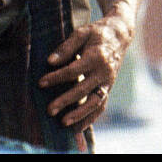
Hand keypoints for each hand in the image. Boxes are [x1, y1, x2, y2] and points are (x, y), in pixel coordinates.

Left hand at [38, 12, 132, 131]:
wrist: (121, 35)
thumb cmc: (97, 33)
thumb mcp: (82, 33)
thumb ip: (66, 47)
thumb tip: (50, 61)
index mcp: (97, 56)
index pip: (74, 71)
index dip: (57, 77)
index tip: (41, 83)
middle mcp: (104, 72)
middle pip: (83, 90)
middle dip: (65, 101)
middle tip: (49, 110)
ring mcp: (108, 82)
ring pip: (95, 102)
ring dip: (80, 115)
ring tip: (64, 123)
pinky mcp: (108, 88)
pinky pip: (101, 106)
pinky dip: (90, 118)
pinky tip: (77, 128)